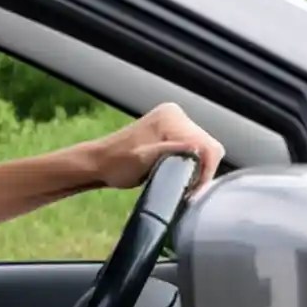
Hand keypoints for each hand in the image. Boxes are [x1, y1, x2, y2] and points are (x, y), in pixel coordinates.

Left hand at [88, 102, 224, 192]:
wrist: (98, 163)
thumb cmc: (115, 164)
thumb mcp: (143, 160)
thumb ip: (170, 152)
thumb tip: (197, 149)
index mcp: (171, 117)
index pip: (206, 144)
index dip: (206, 170)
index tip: (194, 190)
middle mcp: (176, 115)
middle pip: (208, 146)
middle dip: (203, 170)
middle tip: (189, 191)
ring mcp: (175, 122)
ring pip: (203, 149)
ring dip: (198, 168)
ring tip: (184, 185)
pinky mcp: (172, 132)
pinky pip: (194, 149)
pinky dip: (192, 164)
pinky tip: (181, 176)